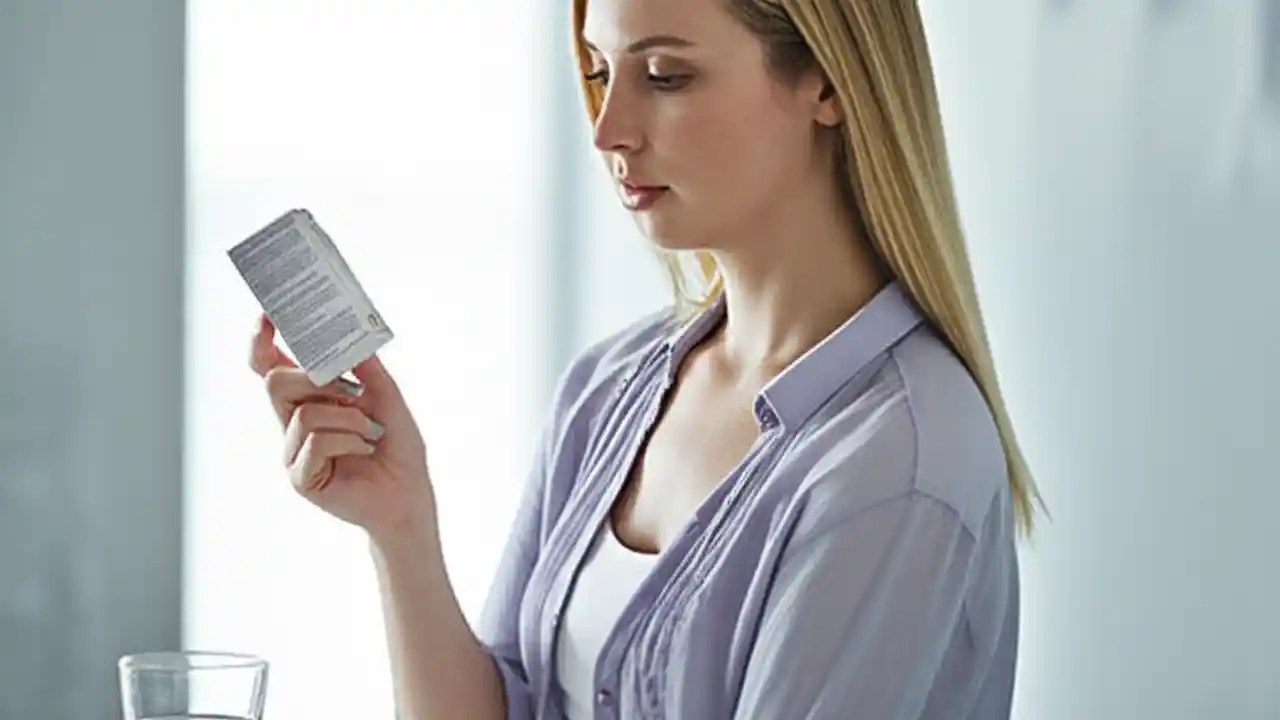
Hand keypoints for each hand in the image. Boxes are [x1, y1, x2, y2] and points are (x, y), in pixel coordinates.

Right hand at [249, 313, 435, 541]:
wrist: (409, 494)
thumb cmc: (397, 448)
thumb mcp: (388, 398)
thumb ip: (367, 368)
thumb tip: (353, 336)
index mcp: (309, 401)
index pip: (271, 368)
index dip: (262, 343)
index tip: (268, 318)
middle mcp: (294, 423)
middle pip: (276, 382)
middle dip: (315, 379)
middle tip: (352, 391)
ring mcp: (294, 452)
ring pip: (304, 414)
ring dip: (348, 418)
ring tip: (370, 432)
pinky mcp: (301, 477)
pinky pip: (315, 443)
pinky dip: (348, 440)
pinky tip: (364, 449)